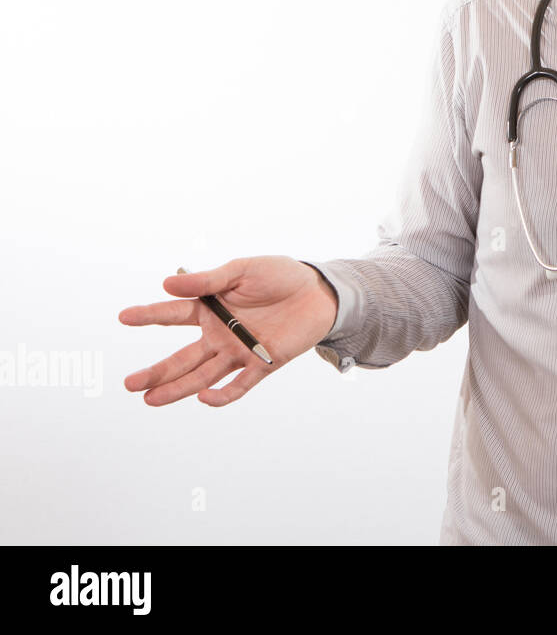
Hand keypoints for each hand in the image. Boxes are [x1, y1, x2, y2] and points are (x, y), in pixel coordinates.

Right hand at [120, 256, 338, 406]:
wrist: (318, 291)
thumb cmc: (279, 276)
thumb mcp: (242, 270)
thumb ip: (207, 280)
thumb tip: (166, 284)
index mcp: (211, 308)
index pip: (173, 314)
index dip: (149, 315)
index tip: (124, 317)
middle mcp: (220, 334)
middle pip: (183, 357)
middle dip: (157, 371)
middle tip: (130, 384)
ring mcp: (239, 351)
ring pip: (202, 375)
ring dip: (177, 387)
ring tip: (150, 399)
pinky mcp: (262, 363)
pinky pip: (239, 384)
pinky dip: (222, 394)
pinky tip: (203, 397)